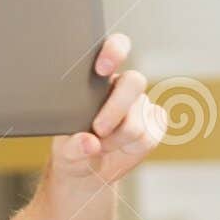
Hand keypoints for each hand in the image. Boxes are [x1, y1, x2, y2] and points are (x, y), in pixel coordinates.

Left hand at [48, 33, 160, 186]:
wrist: (88, 171)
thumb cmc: (72, 151)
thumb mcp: (64, 152)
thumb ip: (73, 147)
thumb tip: (89, 142)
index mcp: (97, 79)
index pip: (115, 49)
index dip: (114, 51)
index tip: (102, 69)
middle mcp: (122, 87)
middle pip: (135, 81)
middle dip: (116, 108)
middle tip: (98, 129)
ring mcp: (141, 105)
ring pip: (139, 119)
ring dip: (118, 140)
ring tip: (100, 145)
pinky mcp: (155, 123)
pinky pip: (151, 136)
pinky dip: (132, 149)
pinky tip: (120, 149)